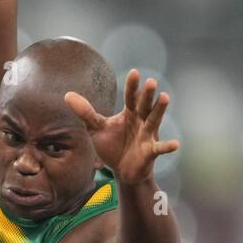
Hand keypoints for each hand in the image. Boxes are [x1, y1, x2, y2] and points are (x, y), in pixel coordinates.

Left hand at [64, 69, 179, 185]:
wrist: (122, 170)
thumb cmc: (112, 146)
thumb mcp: (96, 128)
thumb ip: (86, 112)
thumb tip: (67, 95)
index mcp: (129, 113)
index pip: (130, 97)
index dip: (132, 86)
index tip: (134, 72)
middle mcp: (141, 121)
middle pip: (144, 105)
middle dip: (147, 94)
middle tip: (151, 82)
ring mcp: (147, 135)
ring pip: (154, 120)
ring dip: (159, 110)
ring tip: (165, 97)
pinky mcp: (150, 152)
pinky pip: (160, 148)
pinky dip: (167, 146)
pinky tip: (175, 144)